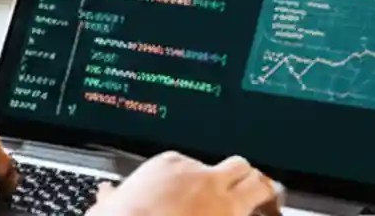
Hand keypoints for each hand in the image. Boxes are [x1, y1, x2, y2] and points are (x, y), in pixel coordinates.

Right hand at [88, 152, 281, 215]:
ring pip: (256, 182)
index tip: (195, 196)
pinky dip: (266, 215)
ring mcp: (222, 197)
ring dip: (263, 190)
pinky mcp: (235, 215)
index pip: (194, 164)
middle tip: (244, 188)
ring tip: (268, 199)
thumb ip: (113, 196)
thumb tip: (106, 193)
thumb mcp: (109, 204)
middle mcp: (200, 176)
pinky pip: (261, 212)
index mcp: (170, 164)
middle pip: (234, 165)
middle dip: (239, 176)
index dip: (198, 182)